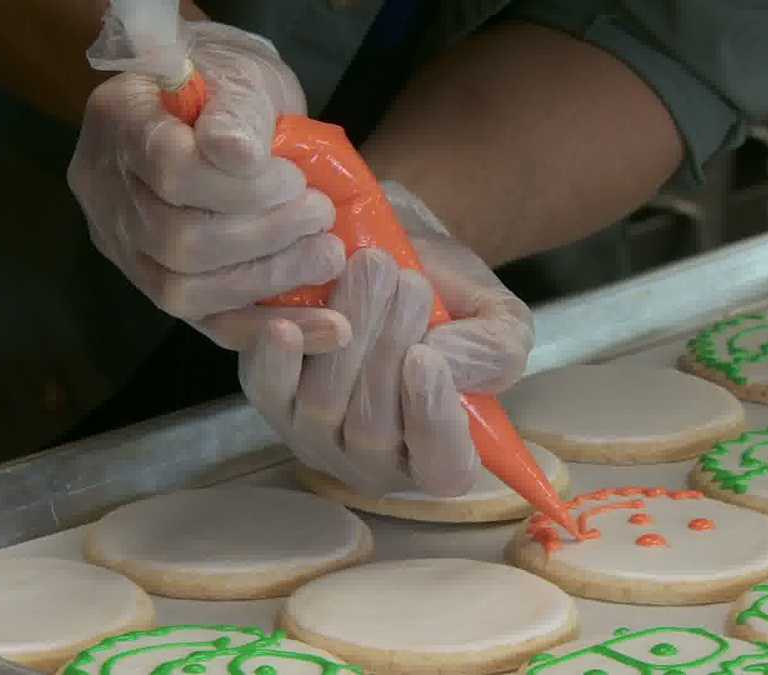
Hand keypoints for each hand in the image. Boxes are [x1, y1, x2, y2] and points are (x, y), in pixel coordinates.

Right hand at [68, 22, 347, 351]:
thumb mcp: (243, 74)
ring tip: (328, 253)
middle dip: (265, 234)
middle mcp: (107, 194)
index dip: (243, 185)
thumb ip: (239, 109)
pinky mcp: (164, 289)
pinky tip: (332, 328)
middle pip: (177, 241)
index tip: (295, 176)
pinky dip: (273, 329)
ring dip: (271, 278)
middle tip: (321, 214)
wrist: (228, 114)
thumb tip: (239, 154)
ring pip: (186, 292)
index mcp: (120, 123)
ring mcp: (128, 249)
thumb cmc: (235, 88)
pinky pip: (210, 325)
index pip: (170, 168)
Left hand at [240, 183, 533, 496]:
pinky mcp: (274, 401)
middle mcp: (377, 462)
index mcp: (441, 455)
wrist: (390, 266)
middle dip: (390, 348)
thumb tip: (441, 359)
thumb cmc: (450, 305)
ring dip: (349, 334)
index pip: (441, 467)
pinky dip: (277, 360)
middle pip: (374, 431)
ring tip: (372, 270)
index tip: (426, 354)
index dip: (433, 418)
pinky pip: (269, 393)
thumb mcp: (498, 321)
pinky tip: (288, 323)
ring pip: (324, 407)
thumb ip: (494, 349)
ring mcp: (320, 438)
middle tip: (408, 281)